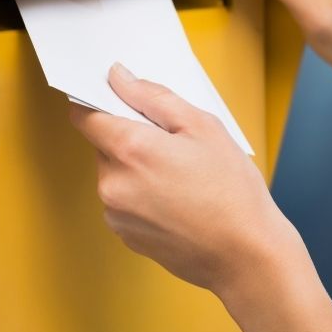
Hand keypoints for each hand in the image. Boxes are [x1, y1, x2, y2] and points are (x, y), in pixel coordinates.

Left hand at [69, 64, 298, 295]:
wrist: (244, 253)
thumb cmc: (231, 189)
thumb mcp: (203, 126)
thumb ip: (155, 98)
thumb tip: (120, 78)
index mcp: (130, 150)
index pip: (86, 115)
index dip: (100, 101)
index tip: (121, 98)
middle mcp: (112, 183)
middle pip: (105, 144)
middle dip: (133, 135)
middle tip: (178, 141)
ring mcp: (116, 214)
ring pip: (117, 172)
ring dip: (139, 165)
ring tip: (184, 174)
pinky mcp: (125, 236)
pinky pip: (125, 200)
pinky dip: (144, 192)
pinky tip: (180, 197)